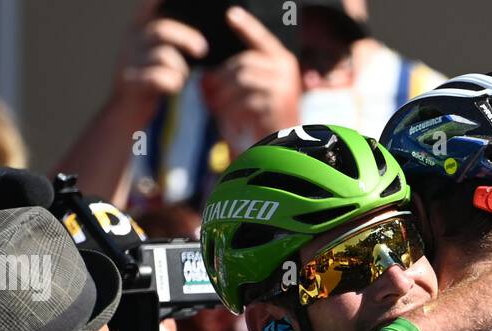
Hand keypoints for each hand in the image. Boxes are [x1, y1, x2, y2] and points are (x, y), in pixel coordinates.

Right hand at [112, 0, 207, 118]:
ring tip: (180, 78)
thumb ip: (170, 38)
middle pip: (162, 30)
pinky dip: (172, 83)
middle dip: (187, 38)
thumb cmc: (151, 79)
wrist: (126, 110)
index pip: (147, 4)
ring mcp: (127, 60)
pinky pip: (158, 78)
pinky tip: (174, 87)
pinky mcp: (129, 81)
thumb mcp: (156, 52)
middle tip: (202, 50)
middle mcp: (130, 39)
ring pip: (164, 57)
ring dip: (180, 69)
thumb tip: (200, 36)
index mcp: (138, 28)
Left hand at [201, 6, 300, 144]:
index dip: (247, 27)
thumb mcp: (246, 98)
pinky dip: (233, 112)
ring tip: (219, 112)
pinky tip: (232, 124)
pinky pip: (244, 100)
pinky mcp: (277, 103)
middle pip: (242, 64)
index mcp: (283, 63)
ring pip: (241, 81)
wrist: (283, 155)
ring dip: (224, 98)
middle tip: (208, 97)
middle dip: (221, 80)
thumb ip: (230, 83)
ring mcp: (284, 86)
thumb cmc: (262, 125)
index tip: (231, 14)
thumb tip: (205, 78)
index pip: (261, 39)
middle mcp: (286, 70)